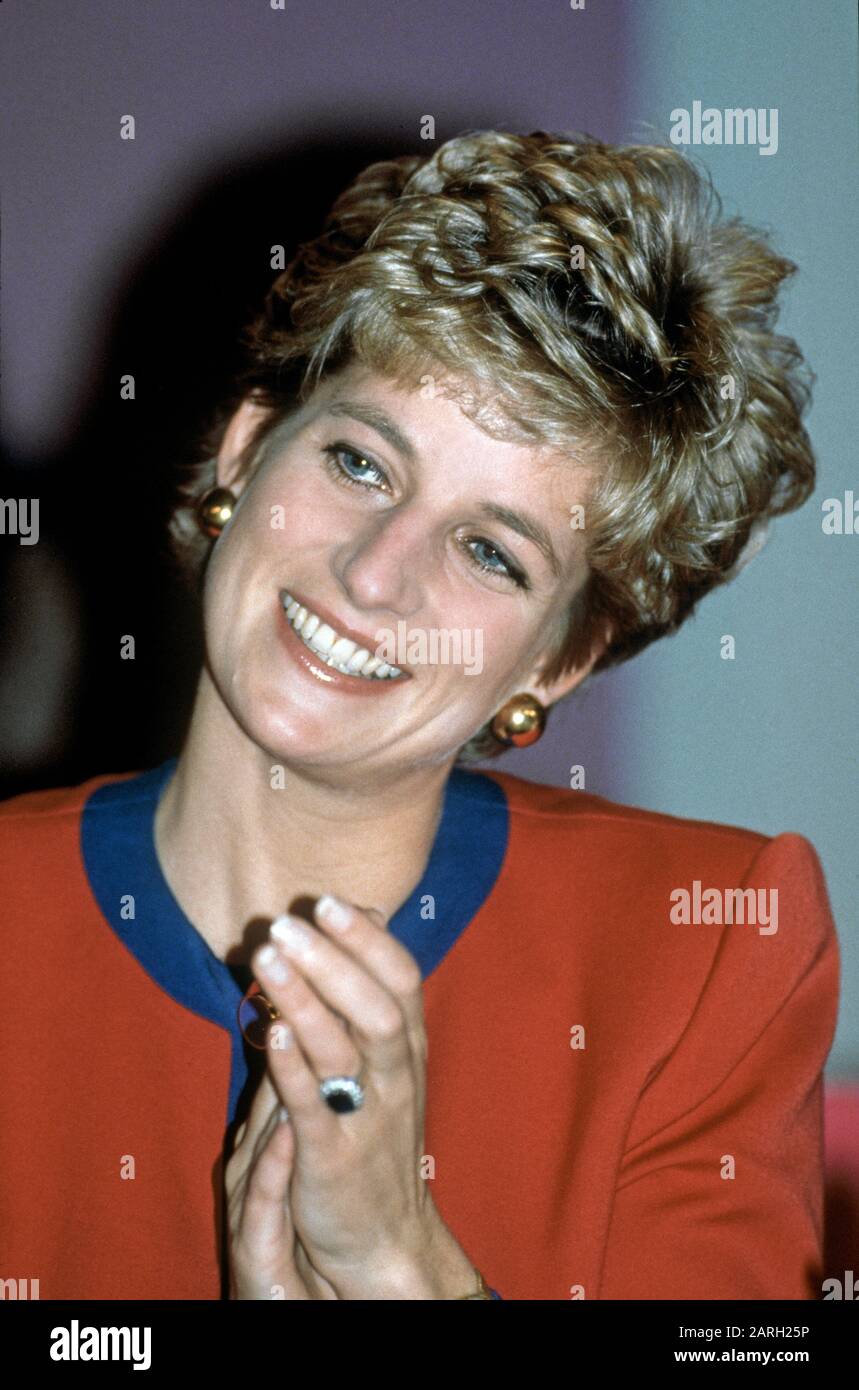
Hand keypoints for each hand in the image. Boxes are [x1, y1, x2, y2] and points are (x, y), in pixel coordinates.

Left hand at [232, 894, 478, 1298]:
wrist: (384, 1236)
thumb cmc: (378, 1132)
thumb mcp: (388, 1057)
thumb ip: (371, 986)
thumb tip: (369, 911)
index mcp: (407, 1046)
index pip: (402, 977)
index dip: (365, 938)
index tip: (327, 901)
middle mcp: (395, 1075)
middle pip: (378, 1005)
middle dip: (333, 960)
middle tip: (287, 924)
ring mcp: (367, 1117)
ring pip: (345, 1050)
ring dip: (305, 1001)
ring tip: (268, 958)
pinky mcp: (333, 1159)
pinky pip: (315, 1109)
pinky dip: (294, 1070)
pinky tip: (271, 1035)